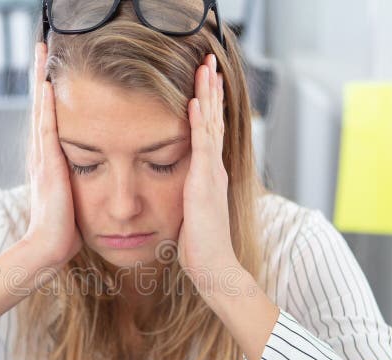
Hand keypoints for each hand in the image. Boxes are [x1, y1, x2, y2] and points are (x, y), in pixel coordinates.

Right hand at [22, 42, 82, 268]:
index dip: (47, 94)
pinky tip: (46, 86)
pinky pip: (47, 130)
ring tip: (40, 52)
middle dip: (39, 76)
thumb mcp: (72, 201)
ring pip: (41, 110)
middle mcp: (42, 155)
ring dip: (39, 80)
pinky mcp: (49, 167)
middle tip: (40, 47)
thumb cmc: (63, 232)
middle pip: (40, 106)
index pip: (48, 119)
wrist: (47, 249)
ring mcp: (43, 159)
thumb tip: (89, 182)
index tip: (49, 70)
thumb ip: (76, 186)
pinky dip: (45, 107)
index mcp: (49, 162)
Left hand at [177, 53, 236, 292]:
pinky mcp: (204, 183)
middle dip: (211, 90)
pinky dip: (199, 121)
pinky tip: (194, 101)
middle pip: (214, 120)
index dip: (208, 105)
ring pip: (211, 125)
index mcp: (209, 174)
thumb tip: (177, 190)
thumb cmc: (199, 246)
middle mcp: (214, 169)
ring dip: (207, 95)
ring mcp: (212, 174)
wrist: (213, 266)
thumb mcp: (189, 213)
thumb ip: (186, 195)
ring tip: (206, 68)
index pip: (209, 131)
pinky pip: (201, 145)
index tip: (204, 81)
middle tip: (208, 61)